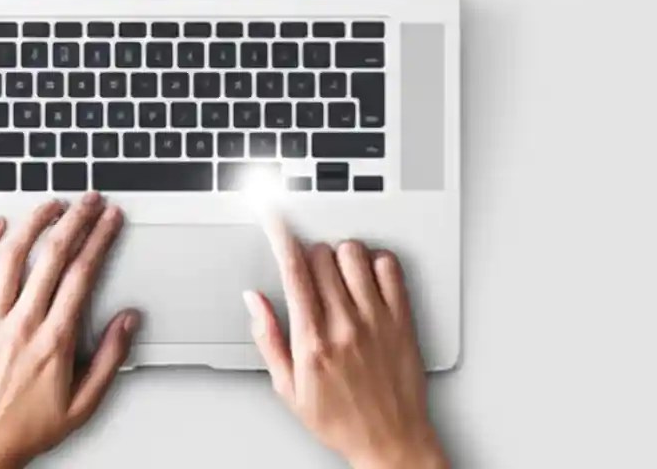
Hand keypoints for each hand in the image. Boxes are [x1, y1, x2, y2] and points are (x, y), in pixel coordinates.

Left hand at [0, 193, 137, 468]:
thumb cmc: (28, 429)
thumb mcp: (84, 404)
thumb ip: (110, 359)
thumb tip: (128, 320)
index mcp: (54, 341)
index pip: (83, 274)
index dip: (101, 240)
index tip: (111, 220)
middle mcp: (23, 324)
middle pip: (54, 257)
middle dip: (76, 221)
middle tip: (90, 201)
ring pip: (14, 258)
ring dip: (35, 223)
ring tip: (52, 204)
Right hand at [243, 217, 447, 468]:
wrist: (390, 441)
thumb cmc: (340, 419)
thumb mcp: (288, 388)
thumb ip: (268, 338)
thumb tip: (254, 300)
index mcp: (311, 341)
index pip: (292, 270)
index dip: (278, 234)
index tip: (271, 214)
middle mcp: (344, 325)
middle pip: (320, 255)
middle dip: (307, 253)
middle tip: (307, 274)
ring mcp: (376, 319)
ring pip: (353, 253)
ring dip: (339, 255)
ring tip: (338, 278)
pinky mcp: (403, 319)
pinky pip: (389, 267)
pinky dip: (375, 263)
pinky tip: (366, 281)